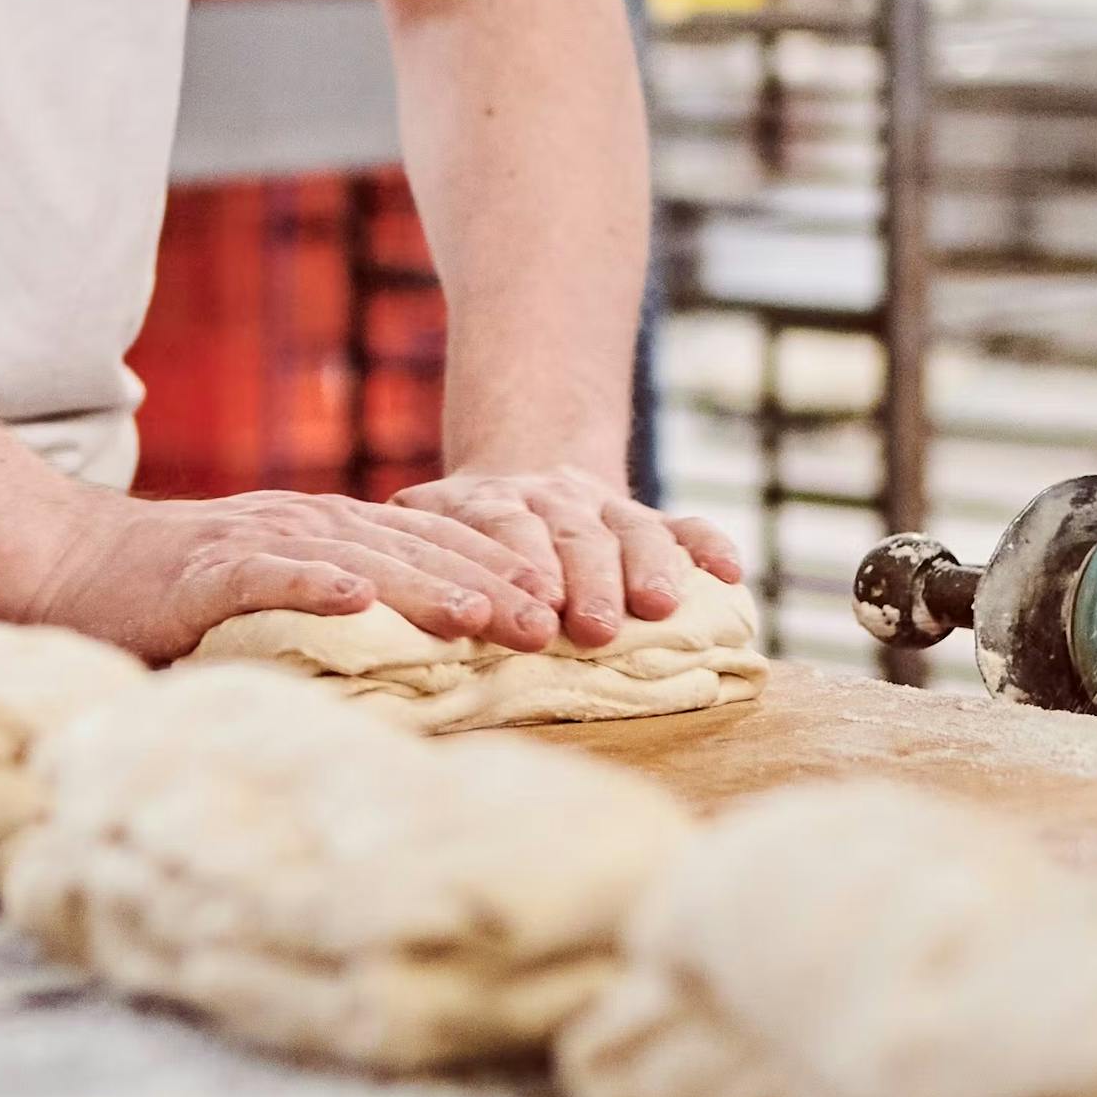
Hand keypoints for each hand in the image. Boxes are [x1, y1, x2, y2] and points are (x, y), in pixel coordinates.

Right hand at [20, 487, 566, 665]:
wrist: (65, 560)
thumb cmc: (169, 595)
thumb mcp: (270, 598)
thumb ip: (334, 623)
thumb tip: (417, 678)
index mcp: (326, 532)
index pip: (429, 540)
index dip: (498, 565)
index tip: (562, 604)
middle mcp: (301, 526)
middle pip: (413, 549)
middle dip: (489, 583)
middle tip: (555, 623)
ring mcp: (253, 542)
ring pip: (356, 558)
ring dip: (423, 585)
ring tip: (485, 614)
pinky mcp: (201, 568)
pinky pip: (263, 572)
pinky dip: (308, 581)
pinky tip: (351, 597)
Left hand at [386, 469, 744, 648]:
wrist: (521, 467)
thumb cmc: (460, 534)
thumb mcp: (420, 528)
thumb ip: (406, 555)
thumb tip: (367, 589)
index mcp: (488, 502)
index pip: (502, 527)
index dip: (519, 568)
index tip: (533, 616)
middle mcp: (550, 500)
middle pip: (572, 533)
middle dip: (586, 580)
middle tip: (594, 628)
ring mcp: (604, 505)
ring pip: (631, 527)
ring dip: (649, 564)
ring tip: (661, 608)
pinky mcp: (647, 516)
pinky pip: (683, 523)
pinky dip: (707, 544)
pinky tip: (729, 573)